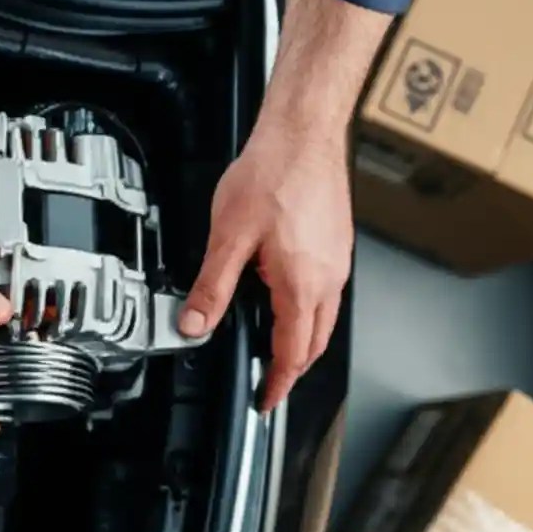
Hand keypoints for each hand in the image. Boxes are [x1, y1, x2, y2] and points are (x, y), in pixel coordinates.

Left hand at [178, 130, 352, 410]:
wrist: (304, 133)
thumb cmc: (273, 173)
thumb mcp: (228, 236)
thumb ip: (212, 286)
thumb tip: (195, 324)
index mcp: (301, 283)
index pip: (292, 352)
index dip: (277, 382)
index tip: (266, 398)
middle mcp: (327, 278)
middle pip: (315, 343)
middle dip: (293, 369)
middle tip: (271, 383)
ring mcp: (338, 261)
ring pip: (326, 320)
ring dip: (304, 342)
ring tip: (280, 352)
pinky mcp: (338, 244)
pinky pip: (329, 294)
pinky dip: (311, 313)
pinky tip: (291, 301)